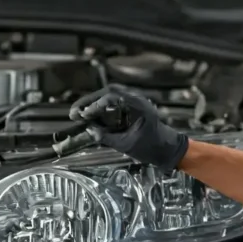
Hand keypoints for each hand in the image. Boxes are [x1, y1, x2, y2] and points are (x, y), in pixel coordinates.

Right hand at [68, 84, 188, 172]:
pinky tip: (91, 114)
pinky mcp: (132, 107)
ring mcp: (135, 101)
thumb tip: (90, 131)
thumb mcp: (127, 145)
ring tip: (79, 112)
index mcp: (138, 105)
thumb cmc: (151, 148)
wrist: (168, 149)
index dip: (95, 105)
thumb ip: (108, 137)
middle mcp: (136, 99)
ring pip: (110, 95)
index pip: (112, 97)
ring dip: (94, 102)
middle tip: (74, 112)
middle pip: (108, 92)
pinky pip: (114, 101)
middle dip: (89, 101)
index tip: (83, 115)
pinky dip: (101, 106)